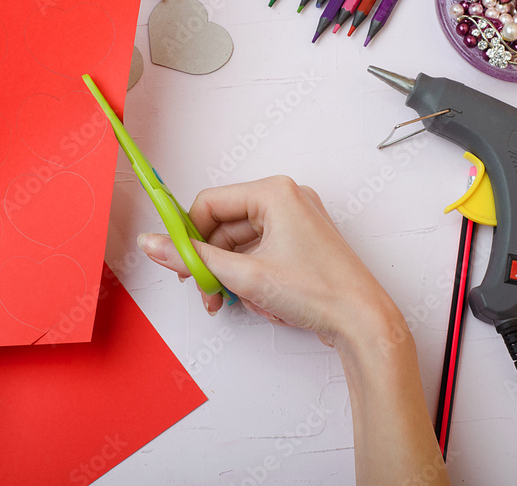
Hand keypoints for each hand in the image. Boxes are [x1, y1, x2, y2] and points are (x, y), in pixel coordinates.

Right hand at [139, 177, 447, 484]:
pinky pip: (260, 252)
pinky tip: (260, 301)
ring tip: (230, 303)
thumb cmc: (318, 292)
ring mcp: (296, 221)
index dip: (188, 233)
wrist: (364, 322)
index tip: (177, 261)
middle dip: (210, 261)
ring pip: (241, 242)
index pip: (210, 202)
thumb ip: (193, 258)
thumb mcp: (244, 276)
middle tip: (203, 291)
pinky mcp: (302, 243)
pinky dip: (251, 276)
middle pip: (224, 224)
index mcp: (274, 192)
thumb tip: (152, 244)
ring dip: (230, 274)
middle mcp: (286, 198)